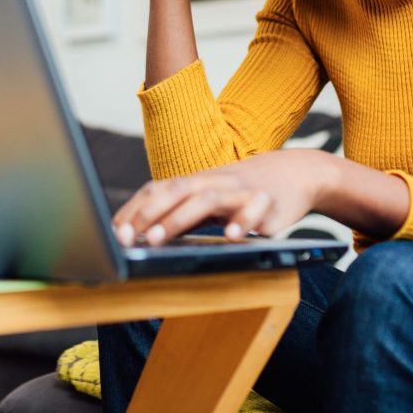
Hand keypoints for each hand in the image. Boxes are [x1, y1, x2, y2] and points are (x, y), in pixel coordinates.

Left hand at [112, 150, 333, 245]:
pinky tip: (231, 237)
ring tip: (159, 239)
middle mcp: (214, 181)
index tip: (114, 232)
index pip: (157, 190)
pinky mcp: (268, 202)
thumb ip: (182, 212)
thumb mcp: (210, 198)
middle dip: (148, 214)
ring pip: (206, 198)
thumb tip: (143, 232)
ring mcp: (240, 190)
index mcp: (196, 182)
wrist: (298, 173)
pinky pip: (254, 209)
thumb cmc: (244, 191)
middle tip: (128, 236)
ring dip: (180, 218)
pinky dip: (242, 222)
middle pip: (175, 191)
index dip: (135, 209)